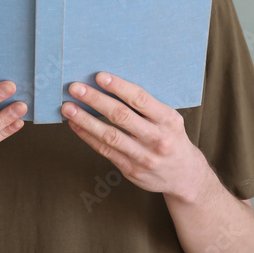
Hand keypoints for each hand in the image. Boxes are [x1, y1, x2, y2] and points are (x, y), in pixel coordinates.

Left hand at [61, 72, 203, 201]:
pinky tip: (75, 125)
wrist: (184, 175)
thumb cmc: (171, 138)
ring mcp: (144, 157)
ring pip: (110, 136)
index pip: (140, 100)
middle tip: (75, 88)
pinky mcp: (131, 169)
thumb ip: (147, 106)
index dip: (119, 87)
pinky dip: (88, 136)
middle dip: (95, 100)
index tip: (99, 76)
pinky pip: (105, 150)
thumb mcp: (169, 119)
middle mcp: (157, 138)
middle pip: (121, 116)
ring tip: (68, 107)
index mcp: (168, 120)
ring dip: (85, 120)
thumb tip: (112, 84)